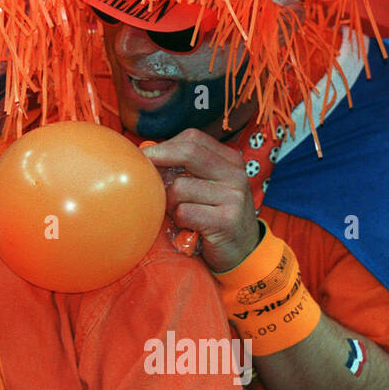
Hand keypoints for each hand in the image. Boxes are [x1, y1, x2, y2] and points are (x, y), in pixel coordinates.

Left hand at [142, 128, 259, 272]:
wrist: (243, 251)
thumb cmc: (215, 216)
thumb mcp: (206, 186)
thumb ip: (185, 168)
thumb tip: (146, 155)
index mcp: (230, 160)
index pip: (192, 138)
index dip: (164, 146)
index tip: (146, 156)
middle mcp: (235, 174)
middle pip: (187, 153)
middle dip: (158, 161)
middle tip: (145, 177)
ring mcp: (233, 196)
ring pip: (180, 187)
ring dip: (169, 202)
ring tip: (177, 212)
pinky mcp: (226, 220)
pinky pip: (184, 212)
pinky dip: (178, 220)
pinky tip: (187, 226)